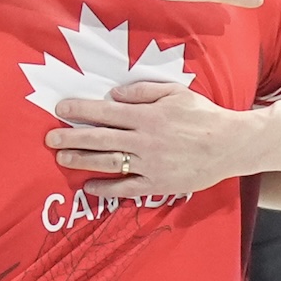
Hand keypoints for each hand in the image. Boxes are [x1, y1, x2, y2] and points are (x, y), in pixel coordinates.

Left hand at [47, 80, 253, 196]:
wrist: (231, 145)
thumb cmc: (203, 115)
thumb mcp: (175, 92)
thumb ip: (143, 91)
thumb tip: (114, 95)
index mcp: (148, 116)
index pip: (105, 112)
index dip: (80, 110)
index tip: (59, 109)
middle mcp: (145, 141)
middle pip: (100, 138)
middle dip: (71, 137)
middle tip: (49, 138)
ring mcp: (150, 165)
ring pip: (108, 163)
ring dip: (82, 161)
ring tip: (61, 158)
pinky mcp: (158, 184)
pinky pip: (126, 188)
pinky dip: (106, 188)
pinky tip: (89, 186)